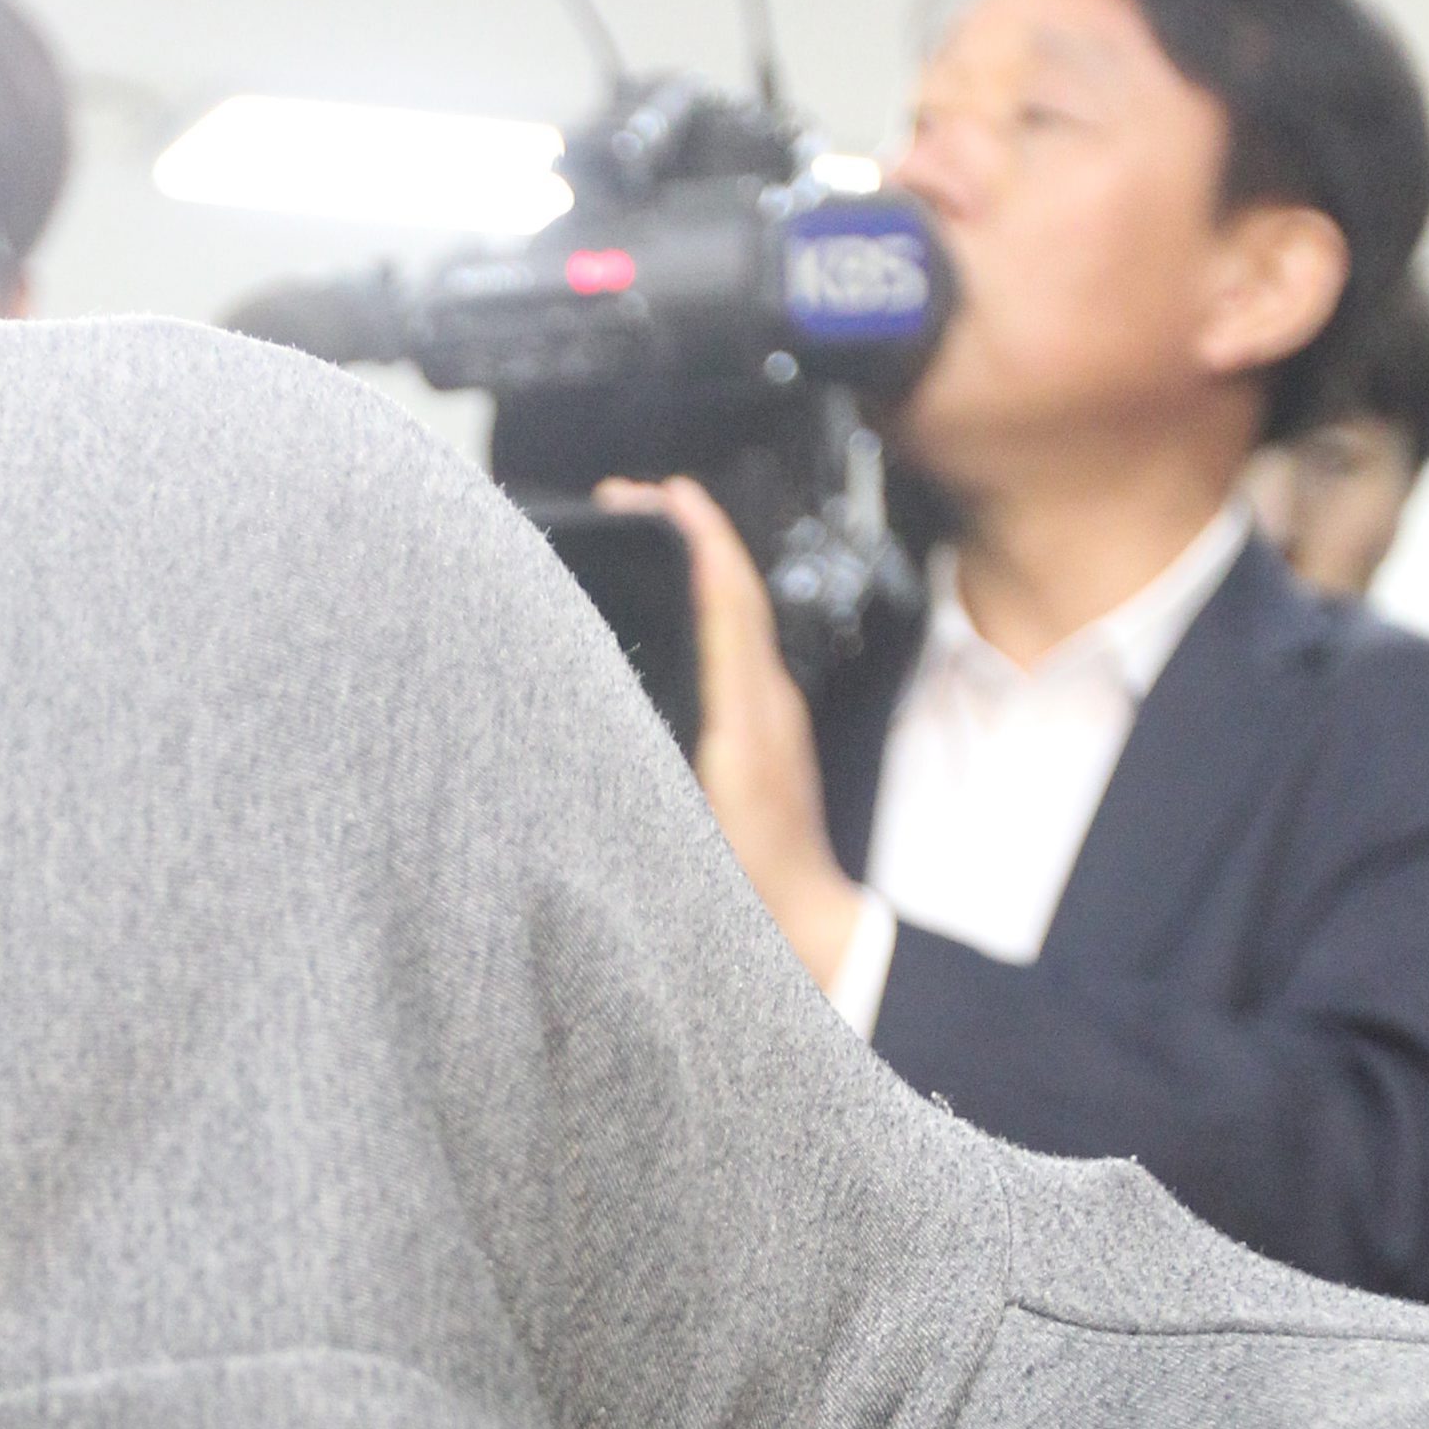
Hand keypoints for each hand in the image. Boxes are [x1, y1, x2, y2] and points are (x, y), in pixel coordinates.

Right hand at [599, 474, 862, 992]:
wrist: (807, 932)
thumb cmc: (749, 890)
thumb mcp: (691, 829)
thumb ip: (662, 768)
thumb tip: (621, 702)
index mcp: (749, 716)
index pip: (729, 602)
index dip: (700, 541)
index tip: (666, 497)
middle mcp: (769, 704)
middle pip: (734, 594)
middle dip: (691, 537)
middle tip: (639, 499)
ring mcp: (773, 717)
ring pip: (738, 618)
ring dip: (699, 570)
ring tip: (653, 538)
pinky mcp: (768, 736)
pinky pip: (738, 650)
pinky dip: (707, 613)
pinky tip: (677, 616)